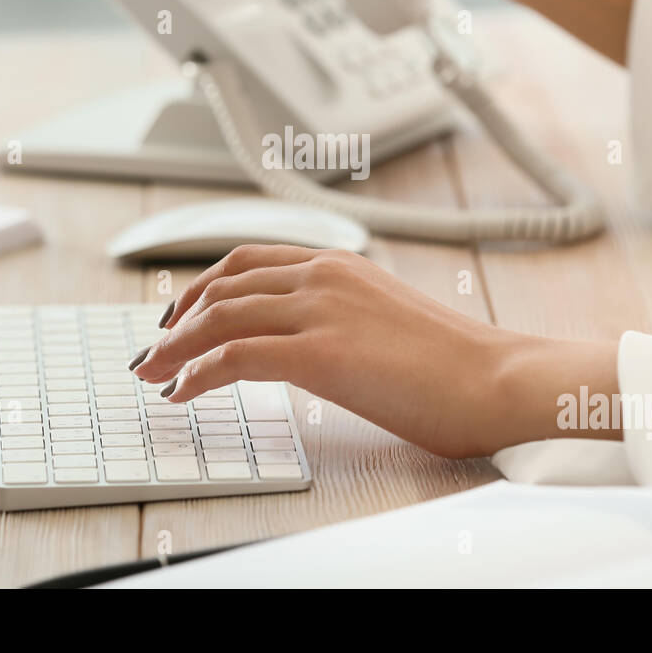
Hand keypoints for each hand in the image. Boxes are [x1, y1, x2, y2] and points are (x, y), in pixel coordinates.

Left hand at [131, 245, 619, 457]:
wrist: (500, 380)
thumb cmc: (458, 364)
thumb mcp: (388, 321)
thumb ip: (343, 316)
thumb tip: (306, 343)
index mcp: (340, 263)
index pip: (247, 261)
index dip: (201, 287)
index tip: (177, 314)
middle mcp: (324, 275)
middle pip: (222, 286)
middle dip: (176, 319)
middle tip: (151, 350)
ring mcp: (321, 310)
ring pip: (219, 318)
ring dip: (175, 347)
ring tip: (153, 374)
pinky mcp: (321, 352)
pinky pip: (234, 356)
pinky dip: (196, 372)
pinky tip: (181, 391)